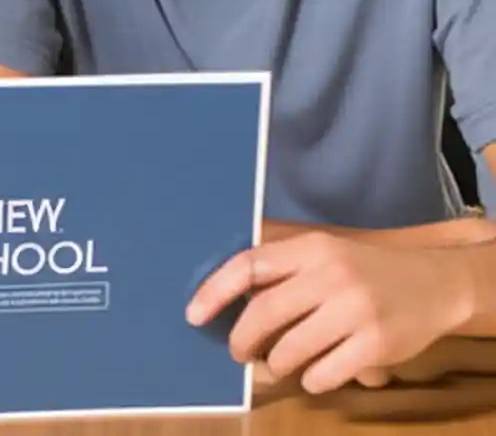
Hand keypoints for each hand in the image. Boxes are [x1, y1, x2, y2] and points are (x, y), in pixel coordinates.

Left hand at [187, 232, 471, 394]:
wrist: (435, 283)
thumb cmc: (363, 270)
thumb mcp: (324, 252)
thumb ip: (280, 267)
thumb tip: (220, 292)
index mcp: (312, 248)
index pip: (249, 265)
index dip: (215, 291)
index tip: (193, 314)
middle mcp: (332, 275)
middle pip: (263, 314)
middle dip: (242, 340)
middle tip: (238, 352)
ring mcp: (356, 310)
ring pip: (289, 351)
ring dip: (276, 364)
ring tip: (280, 363)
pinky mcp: (376, 344)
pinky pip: (323, 374)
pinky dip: (312, 379)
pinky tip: (317, 371)